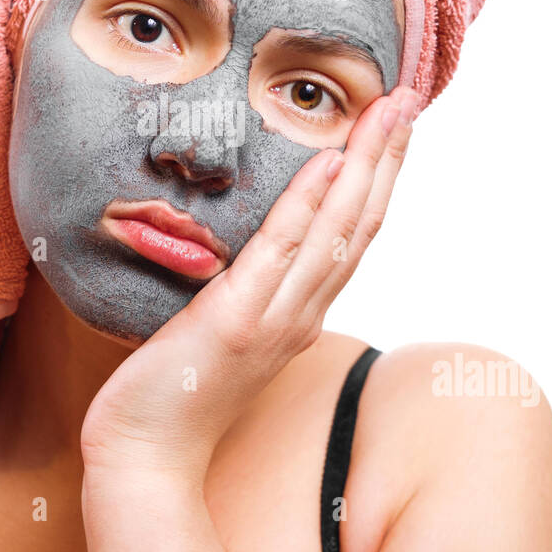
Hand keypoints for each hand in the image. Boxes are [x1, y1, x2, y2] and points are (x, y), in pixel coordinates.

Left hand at [79, 84, 420, 551]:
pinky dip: (309, 204)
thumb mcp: (226, 329)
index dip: (378, 181)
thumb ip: (249, 289)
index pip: (353, 236)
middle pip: (361, 225)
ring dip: (366, 166)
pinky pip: (281, 252)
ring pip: (337, 231)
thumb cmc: (177, 389)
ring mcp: (276, 319)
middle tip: (407, 100)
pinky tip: (326, 163)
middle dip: (387, 159)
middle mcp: (303, 314)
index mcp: (302, 314)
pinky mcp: (238, 321)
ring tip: (386, 113)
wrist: (145, 452)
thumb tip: (249, 246)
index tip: (391, 130)